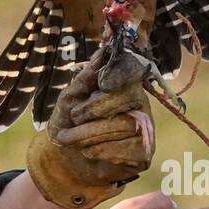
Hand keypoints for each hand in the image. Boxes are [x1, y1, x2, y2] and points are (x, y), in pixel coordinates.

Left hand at [27, 46, 154, 208]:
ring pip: (125, 125)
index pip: (129, 72)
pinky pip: (128, 149)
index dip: (117, 75)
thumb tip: (104, 50)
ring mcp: (145, 130)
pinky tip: (89, 151)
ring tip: (71, 139)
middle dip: (93, 110)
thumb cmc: (69, 122)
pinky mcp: (143, 155)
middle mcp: (140, 105)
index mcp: (124, 86)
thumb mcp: (71, 97)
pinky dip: (102, 151)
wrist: (64, 158)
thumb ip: (88, 76)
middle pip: (127, 98)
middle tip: (72, 119)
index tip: (100, 84)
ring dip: (90, 134)